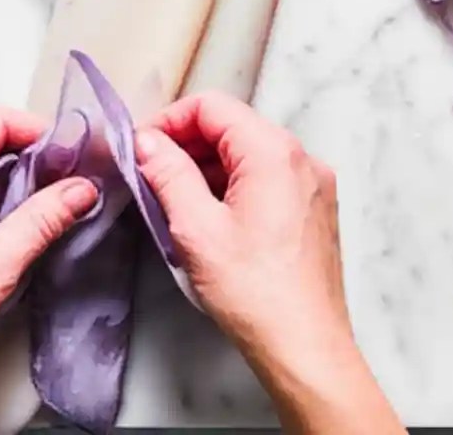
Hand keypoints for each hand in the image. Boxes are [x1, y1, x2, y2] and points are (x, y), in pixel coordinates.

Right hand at [135, 93, 404, 434]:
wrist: (305, 346)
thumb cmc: (255, 293)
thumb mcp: (195, 228)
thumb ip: (166, 173)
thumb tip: (145, 141)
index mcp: (274, 153)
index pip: (212, 106)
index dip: (168, 120)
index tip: (139, 147)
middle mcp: (302, 159)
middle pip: (232, 126)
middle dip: (185, 143)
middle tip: (148, 174)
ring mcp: (312, 185)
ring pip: (248, 154)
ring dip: (206, 167)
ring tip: (171, 200)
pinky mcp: (313, 210)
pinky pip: (266, 179)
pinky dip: (232, 186)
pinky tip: (206, 218)